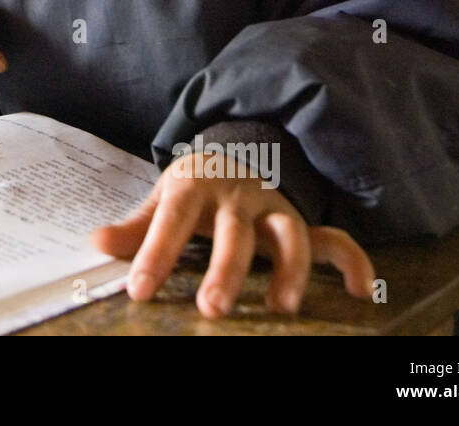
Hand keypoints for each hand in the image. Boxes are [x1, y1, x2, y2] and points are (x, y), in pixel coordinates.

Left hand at [90, 151, 374, 317]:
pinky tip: (362, 292)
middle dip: (225, 269)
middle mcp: (238, 195)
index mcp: (194, 185)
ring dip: (289, 269)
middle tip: (212, 308)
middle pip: (234, 230)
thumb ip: (134, 226)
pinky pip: (335, 239)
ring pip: (289, 233)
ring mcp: (273, 207)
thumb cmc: (194, 187)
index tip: (139, 289)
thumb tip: (96, 244)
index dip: (156, 253)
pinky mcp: (300, 222)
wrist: (235, 151)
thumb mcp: (162, 198)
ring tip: (281, 306)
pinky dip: (353, 263)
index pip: (172, 219)